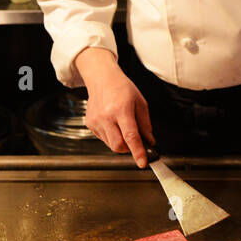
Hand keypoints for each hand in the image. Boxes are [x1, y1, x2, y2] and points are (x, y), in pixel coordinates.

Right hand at [75, 47, 153, 166]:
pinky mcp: (90, 124)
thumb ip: (145, 124)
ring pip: (111, 145)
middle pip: (119, 146)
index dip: (138, 151)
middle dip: (129, 149)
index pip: (131, 136)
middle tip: (135, 141)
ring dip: (121, 142)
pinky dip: (112, 137)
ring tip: (122, 126)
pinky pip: (104, 139)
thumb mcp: (140, 103)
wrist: (101, 78)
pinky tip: (113, 124)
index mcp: (121, 109)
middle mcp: (106, 116)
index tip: (142, 162)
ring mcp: (96, 121)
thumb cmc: (122, 88)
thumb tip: (150, 142)